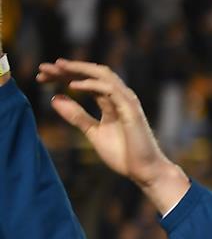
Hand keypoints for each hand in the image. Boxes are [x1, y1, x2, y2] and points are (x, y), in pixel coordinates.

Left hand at [36, 59, 185, 201]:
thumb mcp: (93, 132)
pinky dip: (91, 85)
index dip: (64, 76)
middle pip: (93, 73)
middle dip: (69, 68)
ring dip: (79, 69)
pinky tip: (72, 85)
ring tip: (57, 67)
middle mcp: (120, 97)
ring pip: (103, 75)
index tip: (41, 77)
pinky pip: (110, 90)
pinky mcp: (131, 110)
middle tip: (44, 68)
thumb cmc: (124, 154)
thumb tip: (55, 98)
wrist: (144, 171)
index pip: (86, 81)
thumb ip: (76, 116)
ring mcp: (127, 102)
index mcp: (111, 102)